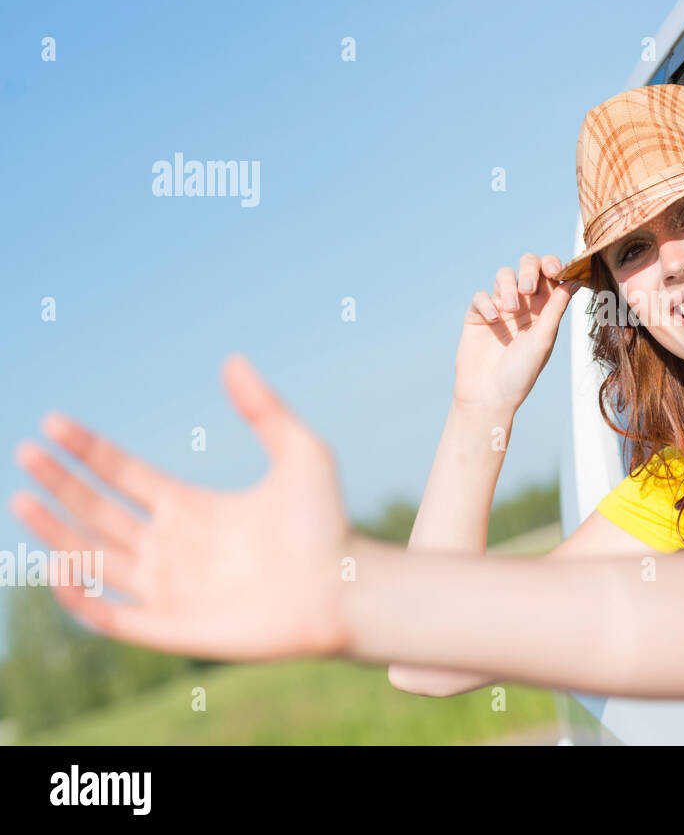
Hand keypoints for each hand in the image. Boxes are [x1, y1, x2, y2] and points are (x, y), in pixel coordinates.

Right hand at [9, 354, 349, 660]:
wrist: (348, 587)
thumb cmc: (329, 525)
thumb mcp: (300, 452)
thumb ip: (264, 408)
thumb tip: (232, 358)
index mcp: (193, 507)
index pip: (124, 475)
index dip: (87, 451)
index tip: (53, 423)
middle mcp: (173, 547)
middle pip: (98, 514)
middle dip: (60, 485)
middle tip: (25, 452)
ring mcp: (169, 589)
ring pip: (92, 561)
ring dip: (55, 533)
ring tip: (22, 499)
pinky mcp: (172, 628)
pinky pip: (110, 616)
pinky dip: (79, 596)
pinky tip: (59, 562)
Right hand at [454, 253, 579, 411]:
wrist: (489, 396)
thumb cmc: (521, 373)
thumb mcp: (543, 339)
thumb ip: (556, 308)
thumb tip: (576, 280)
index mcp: (544, 310)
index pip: (550, 276)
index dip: (554, 266)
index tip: (555, 270)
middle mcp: (523, 305)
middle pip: (528, 266)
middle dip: (529, 269)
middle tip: (528, 288)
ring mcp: (499, 308)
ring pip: (504, 275)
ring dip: (508, 286)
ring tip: (510, 309)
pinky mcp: (477, 315)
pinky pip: (481, 296)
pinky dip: (486, 302)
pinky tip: (492, 320)